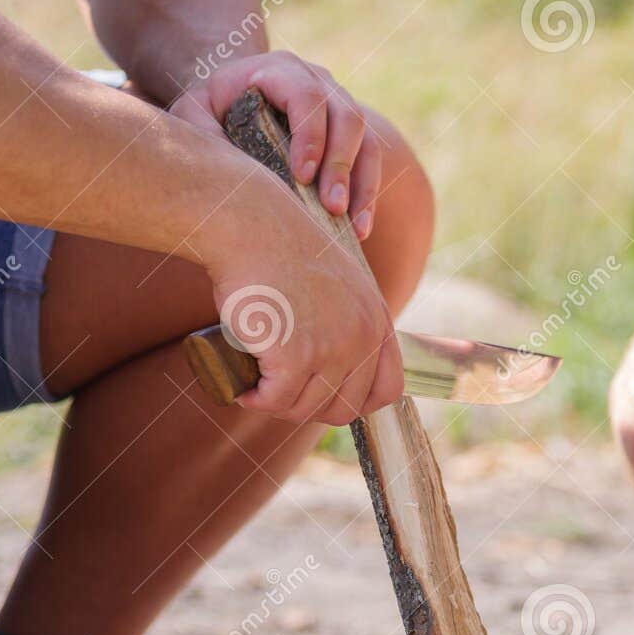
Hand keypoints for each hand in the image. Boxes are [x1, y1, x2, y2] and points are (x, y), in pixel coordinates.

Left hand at [172, 51, 382, 239]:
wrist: (234, 99)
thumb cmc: (211, 108)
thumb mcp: (193, 111)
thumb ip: (201, 129)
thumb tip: (230, 166)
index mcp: (280, 70)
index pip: (306, 97)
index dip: (311, 136)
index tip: (302, 176)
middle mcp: (319, 81)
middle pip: (347, 118)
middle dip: (341, 166)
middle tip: (331, 207)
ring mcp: (341, 105)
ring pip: (368, 141)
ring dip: (362, 186)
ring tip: (353, 227)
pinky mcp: (352, 134)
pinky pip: (371, 162)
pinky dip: (367, 196)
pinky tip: (360, 229)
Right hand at [198, 165, 402, 424]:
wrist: (251, 225)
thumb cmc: (282, 252)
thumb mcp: (338, 284)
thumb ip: (349, 320)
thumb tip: (339, 369)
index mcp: (377, 320)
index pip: (388, 389)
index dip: (357, 403)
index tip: (327, 399)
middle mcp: (363, 336)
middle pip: (346, 408)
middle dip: (311, 409)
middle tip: (281, 395)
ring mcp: (332, 347)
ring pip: (307, 408)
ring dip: (279, 405)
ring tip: (258, 387)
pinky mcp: (295, 354)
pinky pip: (276, 400)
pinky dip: (256, 400)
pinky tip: (245, 391)